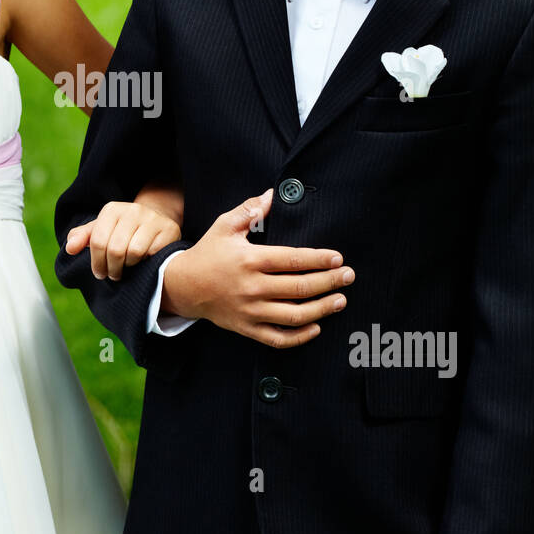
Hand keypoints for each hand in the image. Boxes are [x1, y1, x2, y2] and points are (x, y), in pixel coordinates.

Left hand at [65, 201, 181, 279]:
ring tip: (127, 267)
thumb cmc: (122, 230)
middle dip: (112, 268)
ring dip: (129, 266)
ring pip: (134, 252)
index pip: (97, 241)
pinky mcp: (169, 229)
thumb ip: (82, 238)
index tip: (100, 273)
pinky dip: (146, 262)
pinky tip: (144, 261)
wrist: (156, 219)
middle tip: (113, 275)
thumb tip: (69, 248)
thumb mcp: (100, 230)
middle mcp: (132, 210)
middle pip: (115, 250)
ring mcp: (152, 218)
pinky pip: (152, 253)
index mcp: (112, 210)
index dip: (96, 263)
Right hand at [161, 187, 353, 345]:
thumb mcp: (224, 226)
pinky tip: (316, 327)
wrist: (183, 287)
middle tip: (349, 277)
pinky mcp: (247, 328)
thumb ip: (249, 210)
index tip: (338, 258)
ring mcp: (250, 311)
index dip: (318, 259)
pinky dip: (300, 337)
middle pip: (299, 288)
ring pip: (293, 316)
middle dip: (329, 282)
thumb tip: (272, 195)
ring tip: (340, 301)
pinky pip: (277, 338)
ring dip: (322, 309)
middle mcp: (251, 287)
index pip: (292, 260)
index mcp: (249, 260)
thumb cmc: (208, 253)